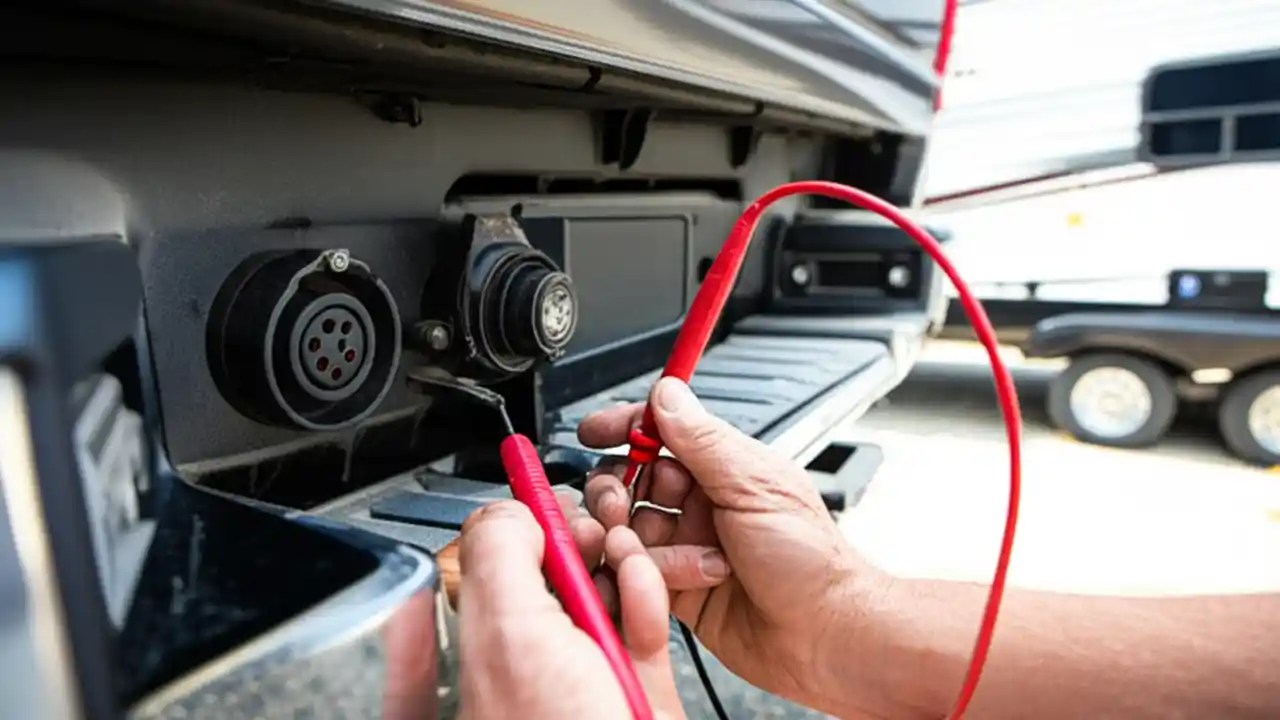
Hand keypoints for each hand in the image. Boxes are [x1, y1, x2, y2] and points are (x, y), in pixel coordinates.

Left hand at [456, 499, 685, 718]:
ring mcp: (586, 661)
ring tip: (625, 556)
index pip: (497, 556)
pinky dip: (649, 595)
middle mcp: (535, 647)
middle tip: (592, 533)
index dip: (524, 520)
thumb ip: (499, 556)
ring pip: (604, 585)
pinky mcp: (634, 675)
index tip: (548, 495)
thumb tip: (509, 506)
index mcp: (489, 635)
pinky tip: (644, 593)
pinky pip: (644, 617)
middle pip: (555, 565)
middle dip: (582, 537)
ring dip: (622, 560)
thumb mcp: (512, 631)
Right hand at [577, 378, 889, 713]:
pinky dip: (639, 574)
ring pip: (628, 528)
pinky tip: (658, 581)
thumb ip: (703, 440)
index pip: (661, 432)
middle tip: (620, 502)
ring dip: (632, 538)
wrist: (824, 635)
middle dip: (615, 488)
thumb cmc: (811, 561)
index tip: (595, 431)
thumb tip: (666, 393)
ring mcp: (687, 545)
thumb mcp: (754, 486)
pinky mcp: (676, 589)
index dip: (626, 428)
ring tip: (650, 551)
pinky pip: (635, 574)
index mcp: (724, 468)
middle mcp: (702, 503)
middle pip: (630, 479)